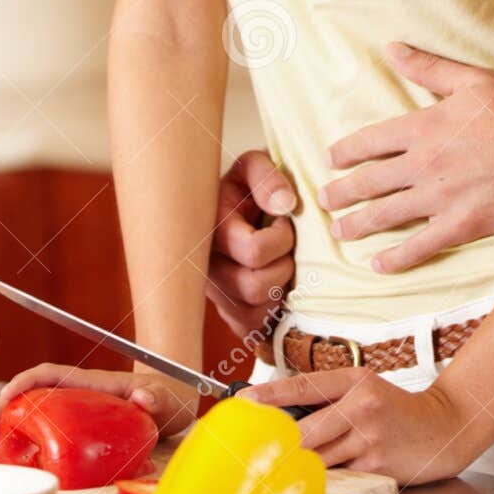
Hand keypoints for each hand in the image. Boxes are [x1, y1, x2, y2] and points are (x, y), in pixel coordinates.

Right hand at [0, 364, 200, 446]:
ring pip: (29, 419)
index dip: (25, 381)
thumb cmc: (167, 398)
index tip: (5, 396)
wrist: (172, 409)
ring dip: (3, 435)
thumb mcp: (166, 398)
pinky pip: (40, 438)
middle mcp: (74, 398)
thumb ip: (157, 397)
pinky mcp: (73, 435)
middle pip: (28, 397)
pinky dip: (20, 452)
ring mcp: (71, 416)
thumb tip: (145, 398)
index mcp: (89, 385)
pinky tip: (9, 471)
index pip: (50, 374)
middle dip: (0, 412)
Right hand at [206, 150, 296, 343]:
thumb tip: (284, 205)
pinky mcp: (226, 313)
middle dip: (283, 264)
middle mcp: (205, 265)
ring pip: (255, 310)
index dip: (280, 238)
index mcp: (208, 229)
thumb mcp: (253, 165)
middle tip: (287, 244)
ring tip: (281, 261)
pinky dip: (272, 308)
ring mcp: (214, 293)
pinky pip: (253, 327)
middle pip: (255, 286)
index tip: (285, 220)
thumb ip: (267, 176)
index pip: (253, 251)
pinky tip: (274, 282)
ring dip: (279, 285)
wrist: (238, 204)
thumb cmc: (248, 187)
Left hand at [240, 368, 475, 486]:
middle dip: (278, 445)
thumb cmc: (396, 411)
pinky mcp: (377, 467)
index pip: (304, 386)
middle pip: (305, 430)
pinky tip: (312, 486)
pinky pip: (338, 477)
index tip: (244, 401)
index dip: (271, 395)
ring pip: (319, 458)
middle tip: (251, 452)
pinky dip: (324, 482)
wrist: (444, 428)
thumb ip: (330, 399)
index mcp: (355, 381)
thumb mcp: (366, 390)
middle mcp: (361, 406)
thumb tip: (283, 415)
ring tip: (275, 473)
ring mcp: (369, 438)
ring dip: (298, 468)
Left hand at [320, 43, 493, 270]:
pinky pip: (420, 246)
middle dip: (342, 192)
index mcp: (426, 126)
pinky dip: (396, 257)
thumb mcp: (474, 80)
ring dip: (357, 224)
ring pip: (387, 215)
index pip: (371, 140)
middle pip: (371, 181)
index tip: (330, 159)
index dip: (346, 151)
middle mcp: (427, 164)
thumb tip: (391, 48)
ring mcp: (443, 198)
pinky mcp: (464, 226)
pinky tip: (377, 264)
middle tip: (324, 200)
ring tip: (339, 231)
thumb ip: (429, 68)